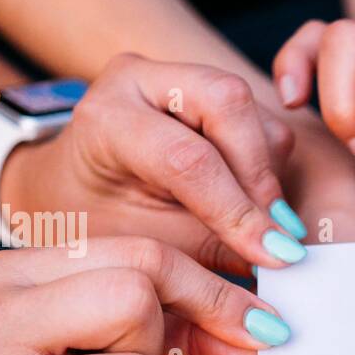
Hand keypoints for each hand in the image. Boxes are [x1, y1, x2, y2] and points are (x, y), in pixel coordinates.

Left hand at [0, 54, 307, 274]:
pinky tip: (258, 209)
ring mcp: (181, 78)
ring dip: (271, 177)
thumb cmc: (98, 225)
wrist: (74, 191)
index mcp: (106, 116)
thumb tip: (275, 276)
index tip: (276, 255)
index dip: (237, 211)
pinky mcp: (215, 92)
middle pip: (229, 103)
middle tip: (280, 236)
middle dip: (262, 178)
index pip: (187, 158)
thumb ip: (207, 252)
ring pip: (256, 113)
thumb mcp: (142, 246)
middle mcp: (143, 79)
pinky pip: (265, 125)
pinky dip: (272, 172)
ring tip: (266, 228)